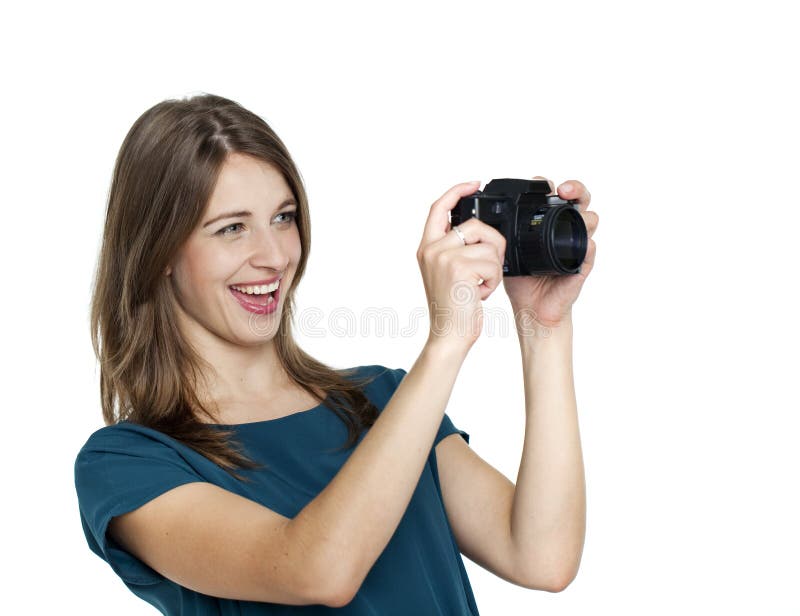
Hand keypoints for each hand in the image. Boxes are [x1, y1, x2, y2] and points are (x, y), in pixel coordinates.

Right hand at [417, 181, 506, 353]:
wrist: (449, 336)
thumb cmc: (454, 308)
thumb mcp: (448, 273)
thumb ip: (455, 249)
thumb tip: (478, 229)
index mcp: (426, 248)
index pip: (438, 207)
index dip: (457, 191)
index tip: (474, 184)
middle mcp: (431, 249)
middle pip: (474, 225)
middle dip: (492, 245)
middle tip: (487, 269)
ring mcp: (444, 258)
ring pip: (488, 246)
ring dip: (493, 268)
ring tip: (481, 286)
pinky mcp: (459, 268)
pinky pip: (492, 263)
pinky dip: (494, 281)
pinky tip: (481, 294)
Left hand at [502, 177, 597, 328]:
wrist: (531, 308)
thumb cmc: (521, 279)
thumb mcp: (507, 251)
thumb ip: (501, 233)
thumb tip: (482, 217)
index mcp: (548, 223)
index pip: (554, 195)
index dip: (551, 185)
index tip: (540, 183)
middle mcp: (565, 229)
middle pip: (579, 200)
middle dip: (575, 189)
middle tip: (563, 191)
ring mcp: (576, 245)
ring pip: (590, 220)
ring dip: (584, 215)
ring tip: (575, 216)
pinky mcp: (581, 264)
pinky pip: (590, 252)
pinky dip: (588, 246)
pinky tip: (584, 244)